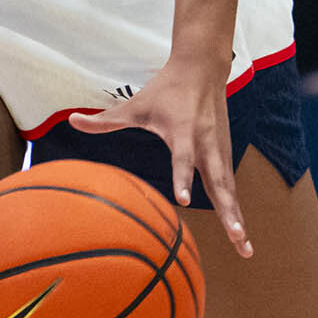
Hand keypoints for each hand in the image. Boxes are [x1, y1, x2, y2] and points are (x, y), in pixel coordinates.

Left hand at [70, 49, 249, 256]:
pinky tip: (241, 235)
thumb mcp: (135, 104)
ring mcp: (220, 150)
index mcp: (184, 131)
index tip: (184, 200)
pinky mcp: (226, 155)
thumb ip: (105, 119)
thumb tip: (71, 121)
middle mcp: (206, 143)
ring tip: (245, 249)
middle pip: (219, 181)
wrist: (203, 68)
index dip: (183, 178)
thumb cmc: (165, 89)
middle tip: (236, 236)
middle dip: (228, 209)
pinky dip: (237, 210)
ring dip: (238, 218)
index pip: (183, 159)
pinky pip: (231, 187)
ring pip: (230, 189)